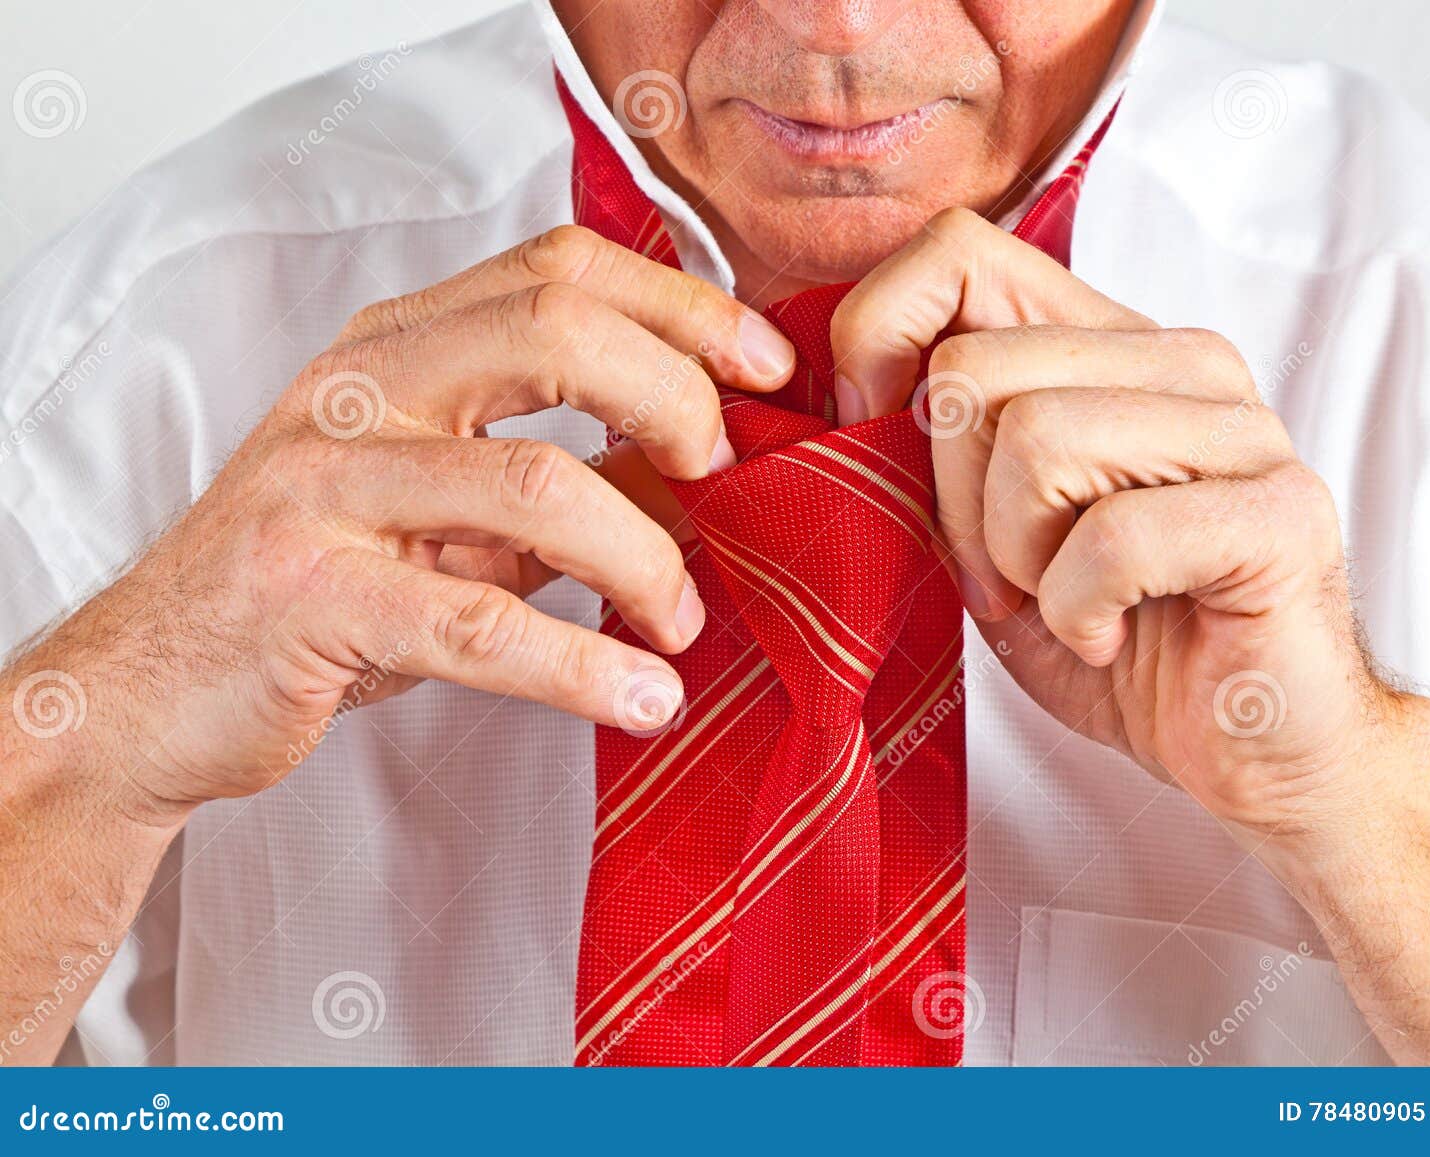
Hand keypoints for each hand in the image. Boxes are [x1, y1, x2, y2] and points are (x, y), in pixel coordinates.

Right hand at [4, 226, 794, 817]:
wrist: (156, 684)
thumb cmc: (323, 585)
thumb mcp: (451, 513)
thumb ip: (568, 478)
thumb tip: (709, 475)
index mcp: (398, 347)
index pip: (561, 269)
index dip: (683, 307)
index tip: (765, 372)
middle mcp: (359, 389)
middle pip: (557, 329)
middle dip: (677, 403)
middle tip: (728, 483)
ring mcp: (324, 484)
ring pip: (536, 487)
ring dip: (646, 562)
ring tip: (685, 622)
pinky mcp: (309, 594)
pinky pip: (482, 624)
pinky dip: (586, 666)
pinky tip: (645, 698)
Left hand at [830, 208, 1417, 841]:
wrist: (1252, 751)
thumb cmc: (1116, 641)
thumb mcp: (986, 537)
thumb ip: (933, 453)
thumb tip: (846, 394)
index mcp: (1110, 347)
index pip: (960, 252)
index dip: (880, 343)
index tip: (880, 448)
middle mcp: (1184, 362)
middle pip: (970, 369)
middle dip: (953, 503)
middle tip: (1011, 575)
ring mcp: (1242, 430)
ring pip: (1032, 439)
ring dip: (1016, 558)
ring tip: (1068, 602)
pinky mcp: (1277, 513)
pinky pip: (1107, 539)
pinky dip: (1078, 613)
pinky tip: (1113, 635)